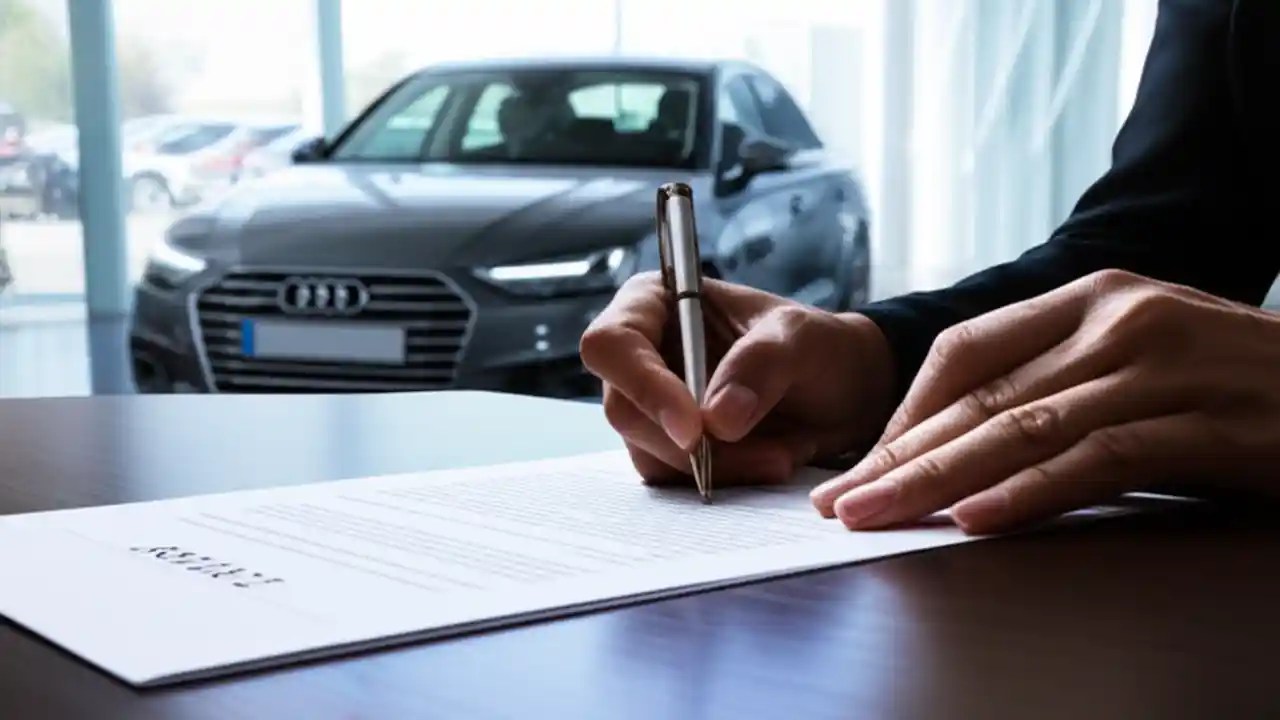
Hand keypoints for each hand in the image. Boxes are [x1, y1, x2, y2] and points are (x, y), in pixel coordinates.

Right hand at [581, 273, 895, 484]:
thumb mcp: (800, 339)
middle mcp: (640, 356)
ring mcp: (651, 408)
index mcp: (652, 304)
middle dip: (690, 444)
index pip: (612, 345)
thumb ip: (760, 365)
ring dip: (718, 469)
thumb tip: (716, 420)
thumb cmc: (816, 347)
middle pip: (624, 410)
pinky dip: (723, 481)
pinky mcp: (669, 450)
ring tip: (782, 455)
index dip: (642, 387)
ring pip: (650, 454)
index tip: (694, 428)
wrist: (843, 393)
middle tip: (767, 455)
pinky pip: (675, 480)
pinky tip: (770, 462)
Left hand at [811, 269, 1279, 533]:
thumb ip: (1052, 385)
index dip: (904, 413)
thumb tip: (952, 443)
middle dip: (900, 456)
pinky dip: (1031, 492)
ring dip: (939, 479)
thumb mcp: (1133, 363)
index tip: (860, 465)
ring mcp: (1164, 366)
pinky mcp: (1208, 423)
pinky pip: (1098, 460)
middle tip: (841, 503)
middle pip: (980, 395)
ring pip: (1024, 427)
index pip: (966, 350)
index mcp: (1091, 296)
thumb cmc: (1231, 385)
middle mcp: (1118, 319)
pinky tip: (977, 520)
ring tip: (877, 516)